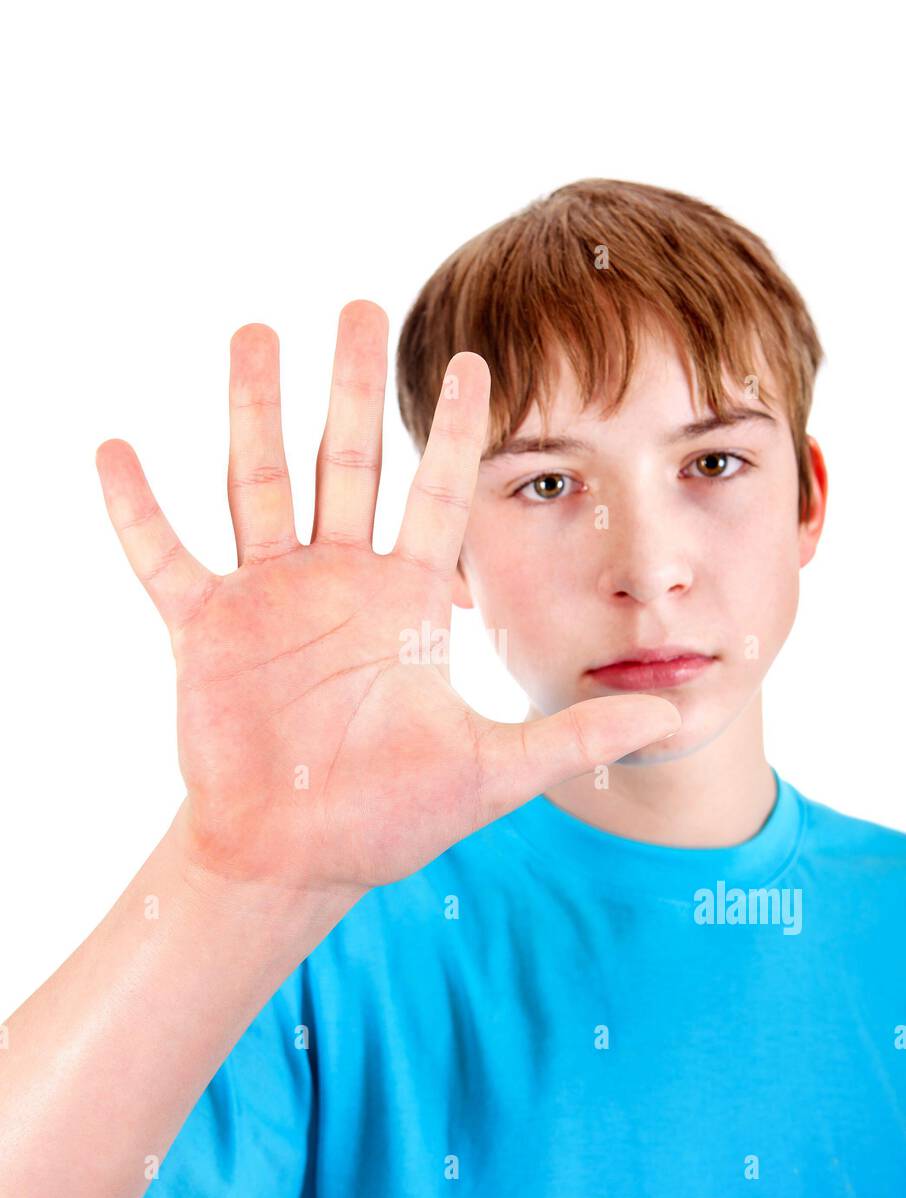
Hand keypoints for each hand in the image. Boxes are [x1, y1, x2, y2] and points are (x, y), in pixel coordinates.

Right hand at [95, 303, 680, 895]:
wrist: (300, 856)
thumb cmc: (390, 815)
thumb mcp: (494, 771)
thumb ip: (576, 736)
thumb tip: (677, 710)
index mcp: (406, 601)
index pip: (437, 494)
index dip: (454, 428)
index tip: (474, 357)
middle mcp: (339, 582)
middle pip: (347, 463)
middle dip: (352, 386)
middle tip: (357, 303)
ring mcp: (268, 599)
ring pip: (259, 484)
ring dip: (252, 411)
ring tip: (253, 331)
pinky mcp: (205, 629)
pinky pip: (163, 558)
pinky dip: (137, 510)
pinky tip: (115, 451)